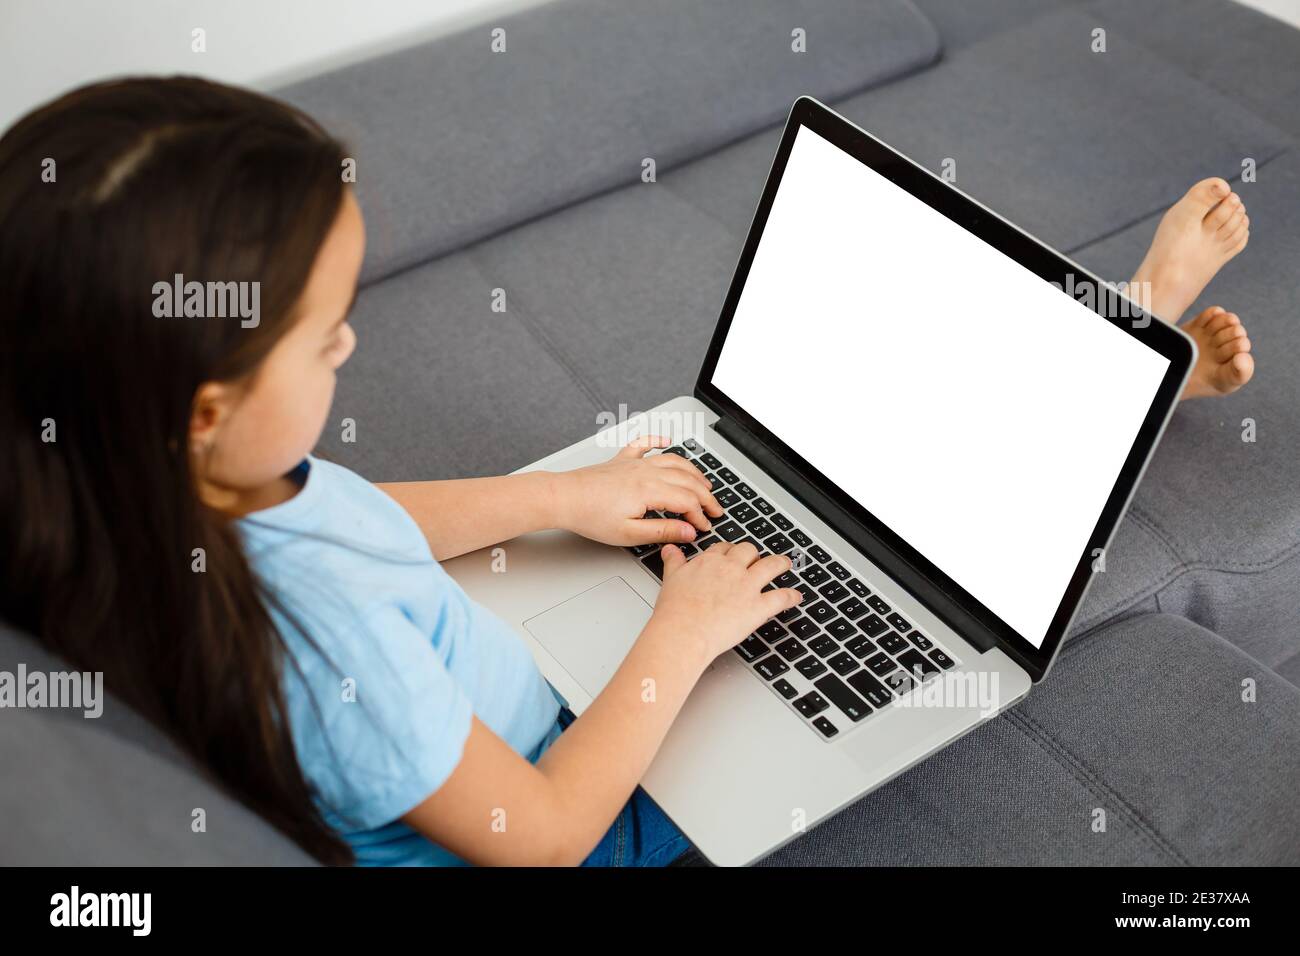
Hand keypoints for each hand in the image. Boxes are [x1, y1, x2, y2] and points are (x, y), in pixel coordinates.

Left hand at [551, 436, 723, 545]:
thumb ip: (663, 531)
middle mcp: (646, 472)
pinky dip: (658, 440)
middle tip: (715, 509)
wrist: (562, 498)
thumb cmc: (590, 516)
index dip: (700, 515)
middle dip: (706, 495)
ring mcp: (635, 463)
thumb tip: (688, 531)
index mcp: (650, 490)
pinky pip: (645, 444)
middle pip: (687, 480)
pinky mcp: (622, 460)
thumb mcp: (629, 534)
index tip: (704, 527)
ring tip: (704, 483)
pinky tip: (666, 440)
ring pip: (673, 461)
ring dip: (693, 471)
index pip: (688, 501)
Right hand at [650, 540, 802, 661]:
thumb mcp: (670, 578)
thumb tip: (670, 550)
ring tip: (786, 564)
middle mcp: (731, 569)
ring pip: (771, 566)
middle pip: (749, 551)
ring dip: (781, 564)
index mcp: (711, 561)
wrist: (684, 631)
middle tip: (756, 559)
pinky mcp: (758, 607)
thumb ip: (674, 562)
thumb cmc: (675, 610)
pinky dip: (791, 597)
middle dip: (755, 554)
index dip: (730, 551)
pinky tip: (796, 597)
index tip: (731, 554)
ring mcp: (747, 586)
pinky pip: (781, 597)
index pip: (724, 548)